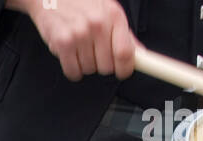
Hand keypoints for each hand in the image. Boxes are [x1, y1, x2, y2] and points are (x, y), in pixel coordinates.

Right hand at [6, 0, 135, 81]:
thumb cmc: (81, 2)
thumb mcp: (108, 10)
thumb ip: (124, 34)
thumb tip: (140, 54)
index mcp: (113, 16)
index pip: (125, 53)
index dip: (125, 68)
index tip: (123, 71)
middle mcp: (98, 24)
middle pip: (107, 67)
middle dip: (101, 64)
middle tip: (94, 50)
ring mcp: (80, 34)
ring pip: (90, 70)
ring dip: (85, 64)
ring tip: (80, 46)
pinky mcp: (63, 43)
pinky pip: (73, 72)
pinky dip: (72, 68)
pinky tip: (70, 53)